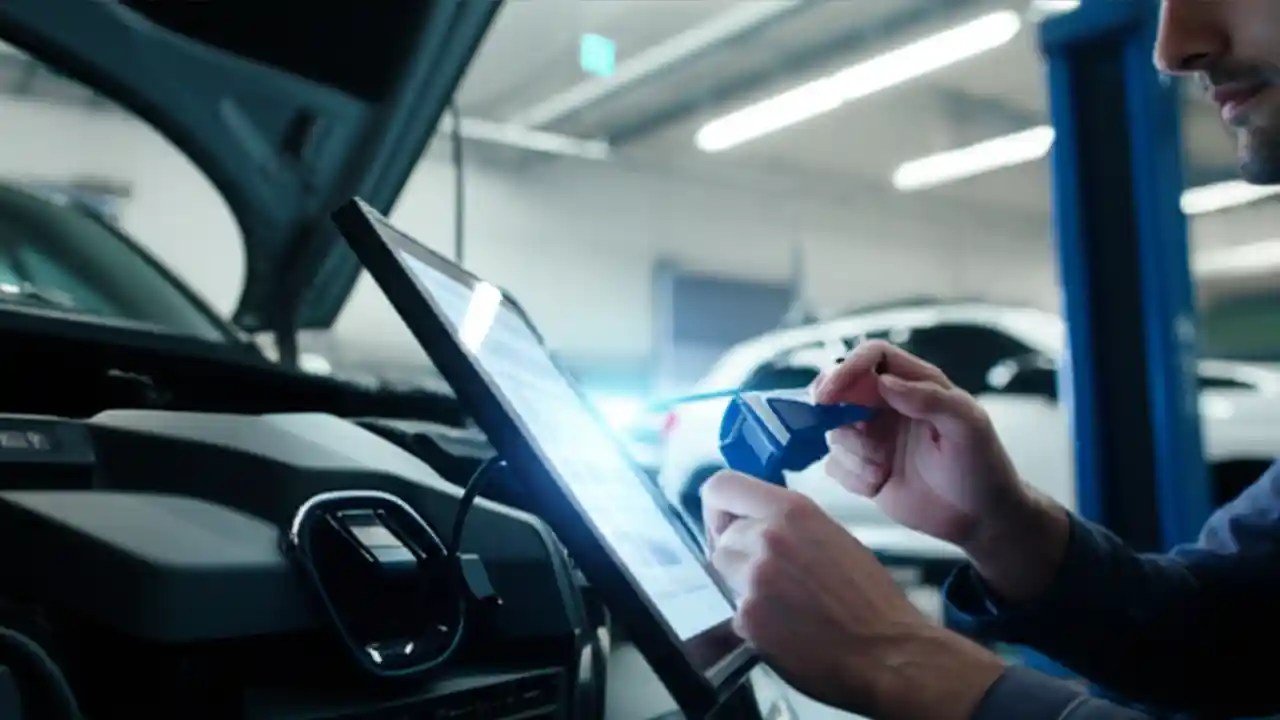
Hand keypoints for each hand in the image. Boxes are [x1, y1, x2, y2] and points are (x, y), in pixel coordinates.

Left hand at [703, 471, 1005, 718]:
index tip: (724, 524)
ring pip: (723, 573)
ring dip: (741, 585)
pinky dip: (753, 621)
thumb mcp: (832, 538)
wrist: (888, 652)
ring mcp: (753, 580)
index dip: (715, 508)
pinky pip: (734, 612)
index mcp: (792, 512)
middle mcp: (767, 539)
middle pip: (722, 538)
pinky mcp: (747, 619)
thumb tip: (753, 527)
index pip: (720, 487)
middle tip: (767, 576)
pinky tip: (784, 629)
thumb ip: (787, 526)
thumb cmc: (870, 599)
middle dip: (738, 555)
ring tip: (780, 602)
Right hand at [812, 340, 1067, 601]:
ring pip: (834, 431)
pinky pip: (834, 465)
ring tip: (883, 470)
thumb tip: (885, 382)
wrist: (979, 518)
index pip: (872, 357)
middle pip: (840, 388)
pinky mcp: (862, 469)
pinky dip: (851, 476)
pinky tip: (879, 485)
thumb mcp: (968, 426)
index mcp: (915, 384)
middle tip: (827, 421)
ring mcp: (872, 437)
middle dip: (829, 405)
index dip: (846, 368)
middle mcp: (888, 405)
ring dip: (852, 453)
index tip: (828, 393)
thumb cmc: (982, 466)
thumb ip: (930, 398)